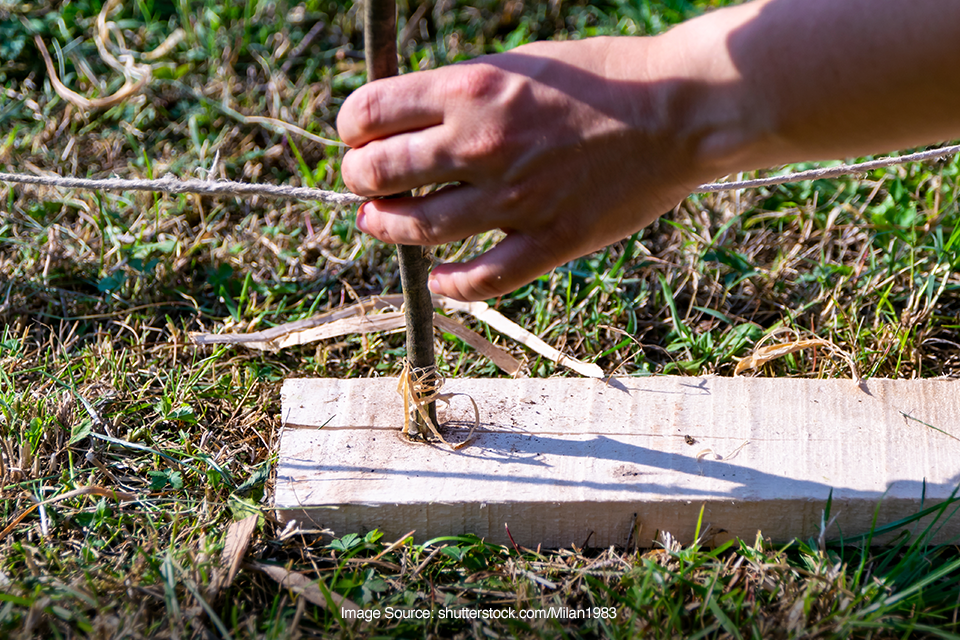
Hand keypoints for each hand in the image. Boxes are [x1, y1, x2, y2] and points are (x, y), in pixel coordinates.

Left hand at [337, 37, 721, 300]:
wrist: (681, 109)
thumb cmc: (601, 77)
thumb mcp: (520, 62)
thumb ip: (461, 91)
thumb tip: (405, 120)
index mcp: (472, 88)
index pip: (369, 113)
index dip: (350, 128)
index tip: (358, 138)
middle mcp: (483, 143)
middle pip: (379, 174)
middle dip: (359, 180)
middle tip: (365, 185)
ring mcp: (517, 198)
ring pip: (419, 228)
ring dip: (387, 228)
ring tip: (383, 223)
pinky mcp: (552, 240)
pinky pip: (481, 279)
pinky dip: (448, 284)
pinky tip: (437, 276)